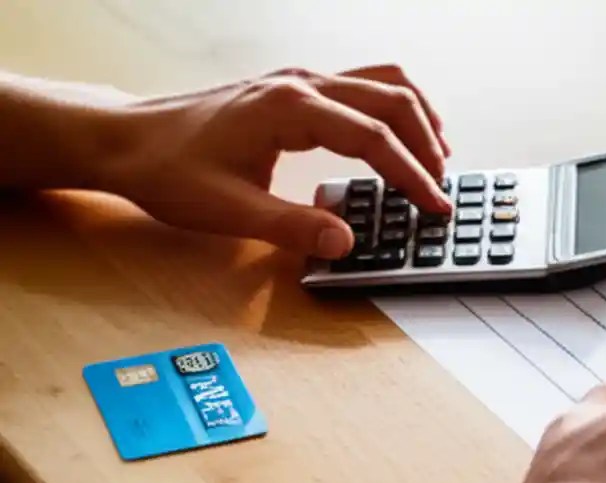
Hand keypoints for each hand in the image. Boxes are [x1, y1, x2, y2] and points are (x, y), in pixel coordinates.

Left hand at [96, 65, 450, 258]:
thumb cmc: (168, 170)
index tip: (434, 204)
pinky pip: (363, 85)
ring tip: (438, 159)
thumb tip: (346, 242)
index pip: (372, 135)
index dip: (411, 173)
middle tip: (442, 189)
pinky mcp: (295, 89)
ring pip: (383, 82)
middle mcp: (301, 83)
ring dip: (417, 117)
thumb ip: (292, 228)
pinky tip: (400, 136)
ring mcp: (299, 80)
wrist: (126, 140)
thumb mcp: (229, 211)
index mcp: (289, 107)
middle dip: (426, 144)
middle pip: (391, 99)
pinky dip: (394, 109)